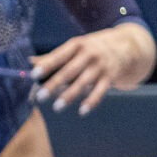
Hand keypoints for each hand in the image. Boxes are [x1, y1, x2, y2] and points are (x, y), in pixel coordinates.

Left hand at [30, 25, 153, 115]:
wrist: (127, 46)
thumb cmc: (91, 48)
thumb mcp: (75, 47)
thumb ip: (53, 56)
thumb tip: (29, 61)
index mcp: (77, 45)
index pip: (59, 55)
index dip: (46, 65)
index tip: (33, 75)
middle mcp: (89, 54)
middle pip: (69, 71)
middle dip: (54, 84)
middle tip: (40, 97)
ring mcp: (101, 66)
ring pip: (83, 82)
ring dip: (70, 95)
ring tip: (57, 107)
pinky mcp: (111, 77)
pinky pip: (100, 90)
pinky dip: (92, 101)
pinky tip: (82, 111)